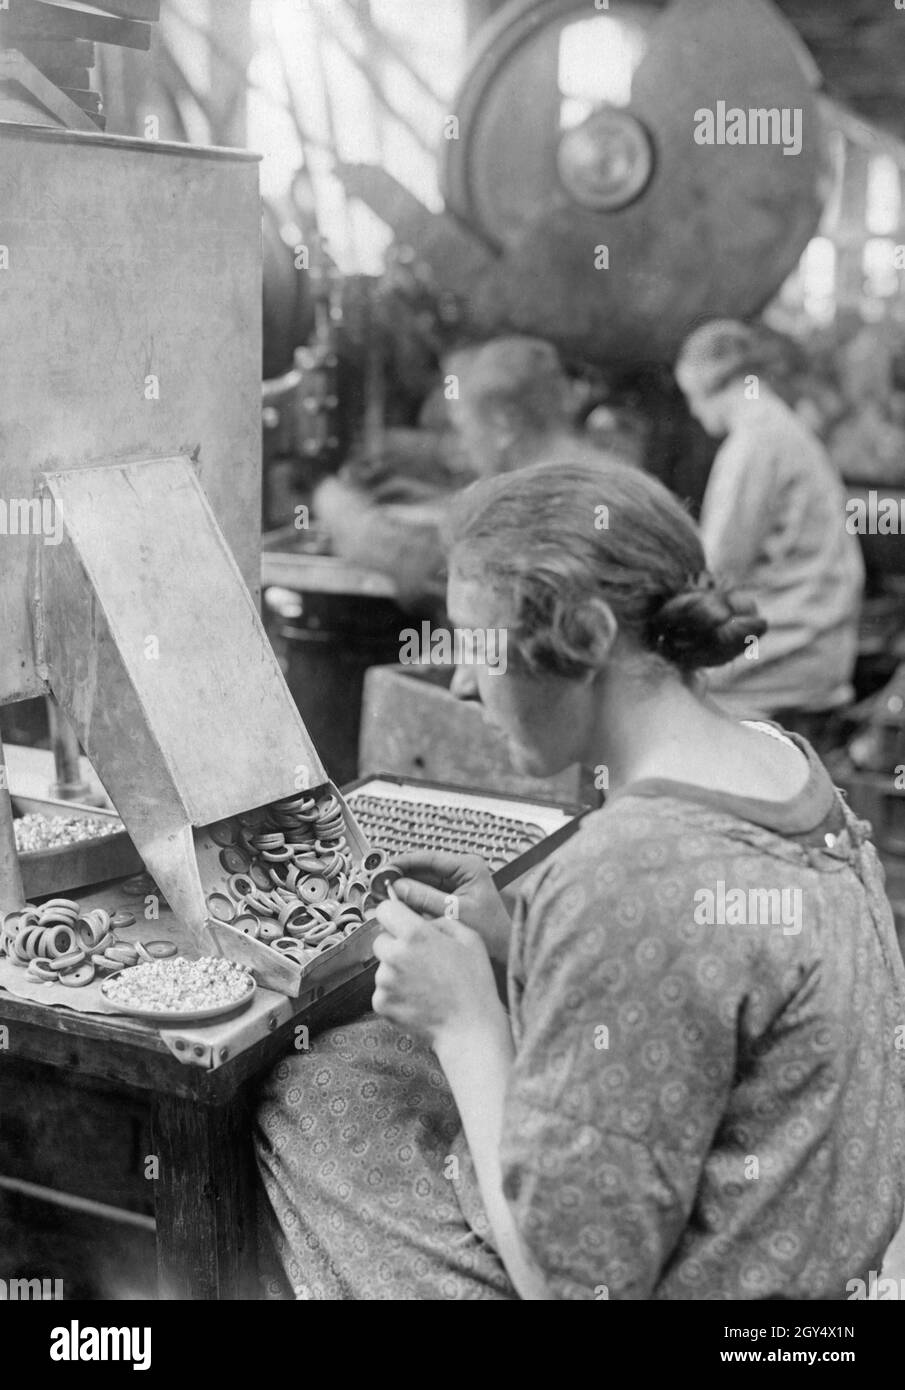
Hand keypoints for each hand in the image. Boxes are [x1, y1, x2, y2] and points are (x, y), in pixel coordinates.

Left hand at [372, 897, 507, 1051]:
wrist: (470, 1029)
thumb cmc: (475, 983)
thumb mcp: (469, 938)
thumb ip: (441, 921)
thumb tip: (421, 919)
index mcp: (415, 934)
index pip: (385, 910)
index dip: (395, 915)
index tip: (402, 923)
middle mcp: (395, 955)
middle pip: (380, 940)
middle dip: (396, 945)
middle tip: (420, 960)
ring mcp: (385, 982)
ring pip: (383, 967)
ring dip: (397, 971)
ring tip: (424, 985)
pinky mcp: (381, 1004)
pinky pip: (383, 990)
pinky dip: (396, 994)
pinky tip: (418, 1000)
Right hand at [390, 852, 511, 963]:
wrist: (504, 952)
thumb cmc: (490, 932)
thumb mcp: (454, 912)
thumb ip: (424, 898)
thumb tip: (398, 887)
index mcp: (468, 867)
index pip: (429, 858)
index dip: (403, 862)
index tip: (384, 869)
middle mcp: (462, 872)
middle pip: (422, 869)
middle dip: (400, 877)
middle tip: (379, 885)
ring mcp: (455, 885)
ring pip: (421, 882)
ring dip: (403, 889)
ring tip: (384, 896)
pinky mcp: (450, 898)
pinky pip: (425, 895)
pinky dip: (411, 900)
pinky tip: (397, 906)